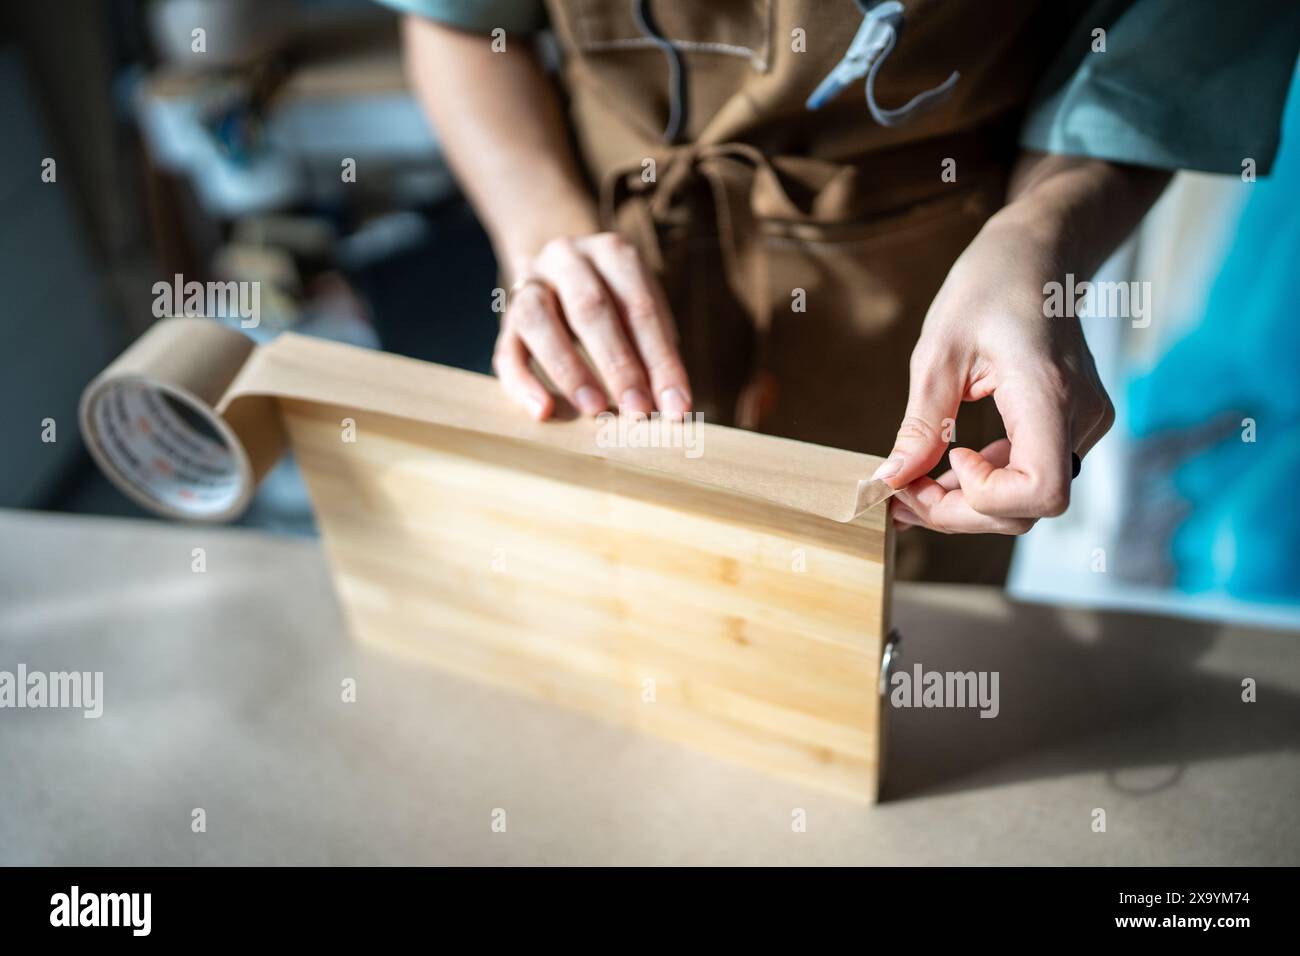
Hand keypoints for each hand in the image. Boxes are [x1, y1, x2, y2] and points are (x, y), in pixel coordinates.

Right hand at [493, 233, 692, 420]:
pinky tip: (544, 411)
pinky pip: (506, 350)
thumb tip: (671, 404)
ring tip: (595, 409)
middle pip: (590, 308)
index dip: (661, 360)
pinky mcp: (506, 318)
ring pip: (538, 320)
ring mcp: (530, 284)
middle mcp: (566, 258)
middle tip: (638, 410)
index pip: (640, 307)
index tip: (676, 406)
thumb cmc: (617, 301)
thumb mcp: (642, 309)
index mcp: (612, 252)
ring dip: (569, 370)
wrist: (562, 270)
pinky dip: (523, 383)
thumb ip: (655, 350)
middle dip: (618, 364)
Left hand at [875, 214, 1114, 534]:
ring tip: (915, 485)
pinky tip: (948, 467)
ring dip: (969, 504)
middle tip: (901, 496)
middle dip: (959, 512)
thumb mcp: (937, 352)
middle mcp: (1080, 417)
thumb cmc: (989, 286)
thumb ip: (920, 424)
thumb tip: (890, 482)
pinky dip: (987, 484)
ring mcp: (1083, 424)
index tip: (950, 460)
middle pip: (1028, 508)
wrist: (1038, 253)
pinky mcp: (1073, 426)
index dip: (987, 498)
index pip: (1040, 491)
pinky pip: (1031, 476)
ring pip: (1029, 500)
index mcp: (1049, 394)